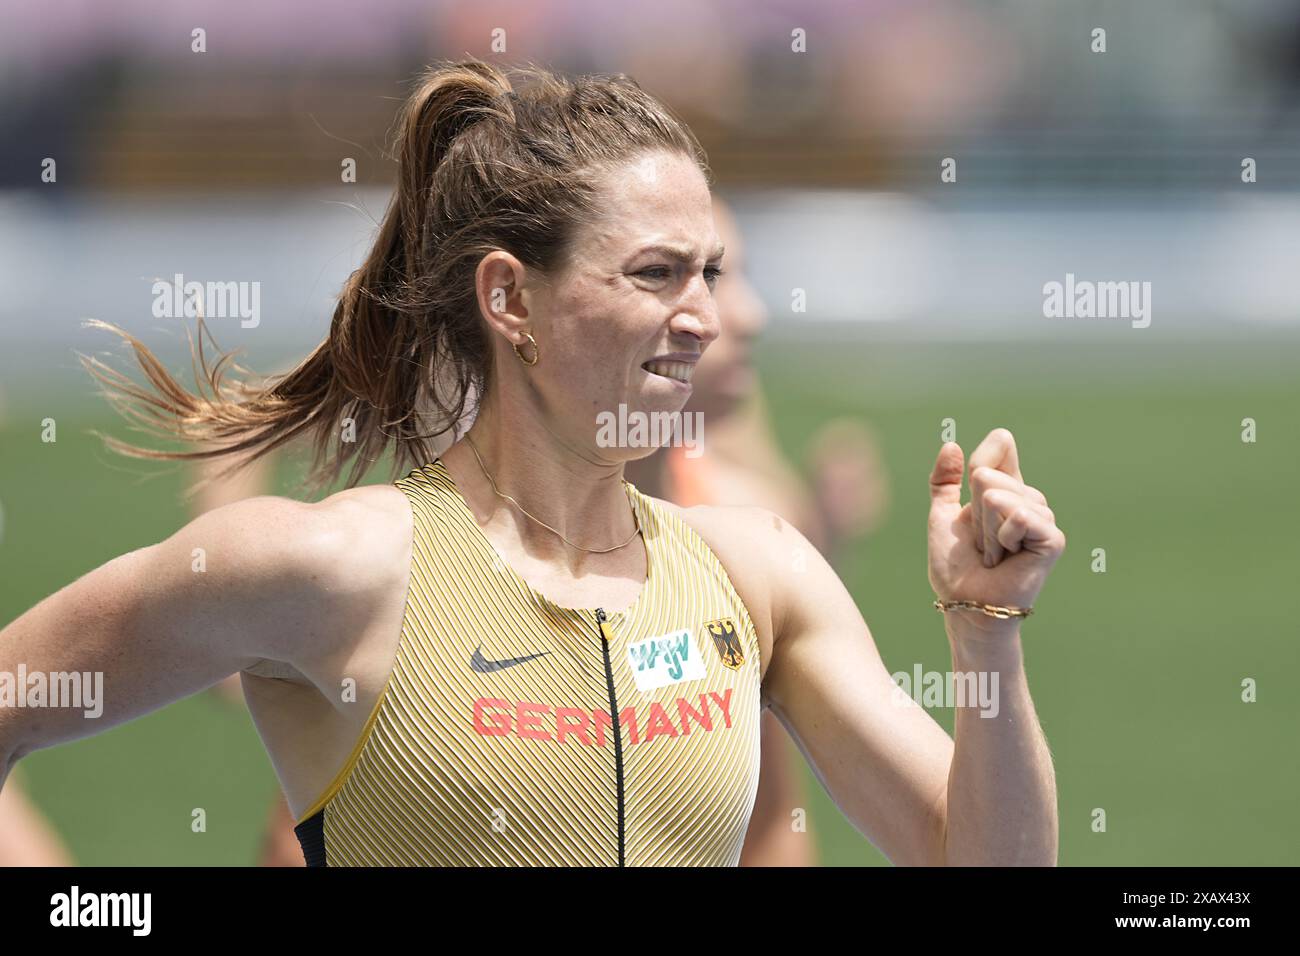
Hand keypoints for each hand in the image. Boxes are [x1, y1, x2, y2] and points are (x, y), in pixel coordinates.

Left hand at [927, 429, 1065, 624]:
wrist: (965, 602)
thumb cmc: (955, 566)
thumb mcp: (941, 516)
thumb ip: (944, 480)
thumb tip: (952, 444)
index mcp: (1008, 491)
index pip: (999, 448)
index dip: (977, 467)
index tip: (971, 497)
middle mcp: (1030, 501)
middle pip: (987, 475)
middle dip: (973, 513)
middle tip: (980, 543)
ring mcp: (1044, 519)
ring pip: (999, 496)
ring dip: (984, 531)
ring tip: (993, 553)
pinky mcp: (1053, 539)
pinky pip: (1020, 515)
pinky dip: (1002, 537)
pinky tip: (1007, 557)